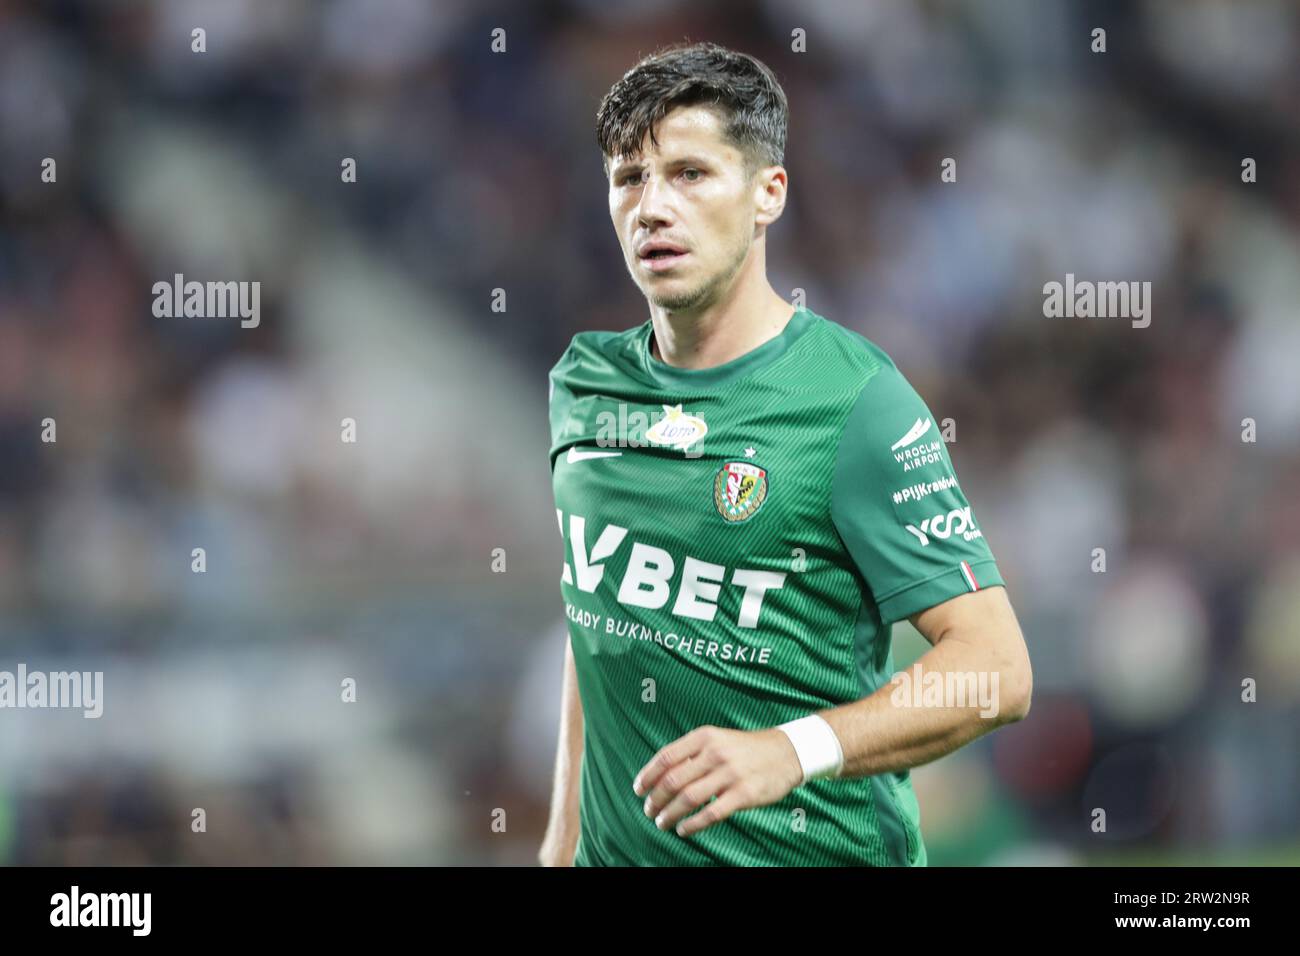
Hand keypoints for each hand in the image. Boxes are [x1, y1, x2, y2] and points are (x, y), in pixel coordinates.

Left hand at [633, 725, 804, 837]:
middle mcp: (715, 753)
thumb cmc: (745, 748)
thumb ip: (692, 754)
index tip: (638, 789)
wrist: (786, 752)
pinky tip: (683, 830)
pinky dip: (692, 825)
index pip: (666, 757)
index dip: (648, 775)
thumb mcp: (718, 739)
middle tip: (649, 810)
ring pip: (688, 798)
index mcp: (705, 737)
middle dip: (656, 799)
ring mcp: (730, 774)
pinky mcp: (743, 794)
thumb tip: (661, 775)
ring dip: (670, 814)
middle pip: (673, 780)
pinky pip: (710, 814)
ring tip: (661, 823)